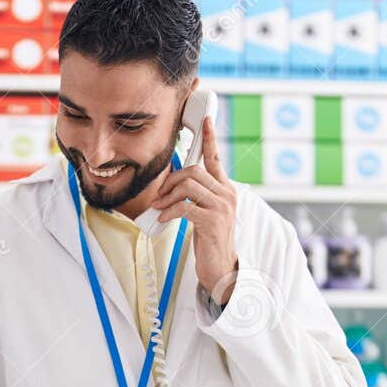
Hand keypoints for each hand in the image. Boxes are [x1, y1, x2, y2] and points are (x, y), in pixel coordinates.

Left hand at [153, 113, 238, 304]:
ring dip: (167, 197)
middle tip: (159, 195)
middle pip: (193, 172)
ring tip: (159, 208)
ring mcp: (221, 208)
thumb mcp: (204, 212)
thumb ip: (195, 195)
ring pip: (188, 186)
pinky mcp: (212, 222)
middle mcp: (227, 194)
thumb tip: (172, 184)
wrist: (221, 268)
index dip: (210, 138)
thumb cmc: (209, 239)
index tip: (206, 119)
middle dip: (170, 181)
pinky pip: (184, 207)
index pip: (216, 158)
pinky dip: (169, 211)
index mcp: (225, 188)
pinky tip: (163, 219)